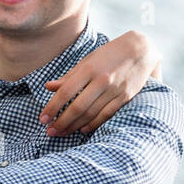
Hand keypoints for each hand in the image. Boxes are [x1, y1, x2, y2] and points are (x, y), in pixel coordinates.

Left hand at [39, 30, 157, 136]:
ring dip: (74, 126)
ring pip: (91, 113)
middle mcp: (102, 81)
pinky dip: (93, 124)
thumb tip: (48, 87)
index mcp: (88, 70)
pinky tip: (82, 130)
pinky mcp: (125, 97)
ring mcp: (115, 90)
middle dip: (61, 122)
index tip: (42, 118)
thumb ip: (68, 76)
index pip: (65, 92)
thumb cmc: (108, 55)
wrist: (140, 50)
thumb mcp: (86, 61)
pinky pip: (107, 114)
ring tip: (61, 133)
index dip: (52, 107)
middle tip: (49, 131)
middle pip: (78, 107)